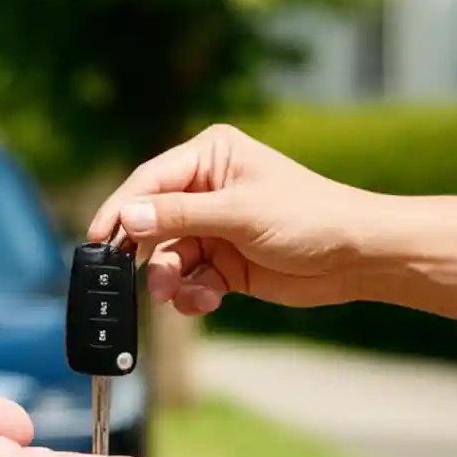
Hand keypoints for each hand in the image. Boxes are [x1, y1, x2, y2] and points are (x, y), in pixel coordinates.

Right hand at [88, 124, 376, 314]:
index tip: (98, 238)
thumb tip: (127, 217)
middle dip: (146, 252)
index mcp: (210, 156)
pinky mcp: (222, 262)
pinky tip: (206, 300)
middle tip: (127, 277)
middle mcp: (206, 188)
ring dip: (170, 278)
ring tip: (179, 295)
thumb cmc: (309, 217)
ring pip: (168, 255)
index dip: (120, 208)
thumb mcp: (239, 213)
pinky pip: (189, 278)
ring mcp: (213, 227)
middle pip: (152, 220)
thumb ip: (179, 216)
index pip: (150, 180)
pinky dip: (191, 293)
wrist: (358, 258)